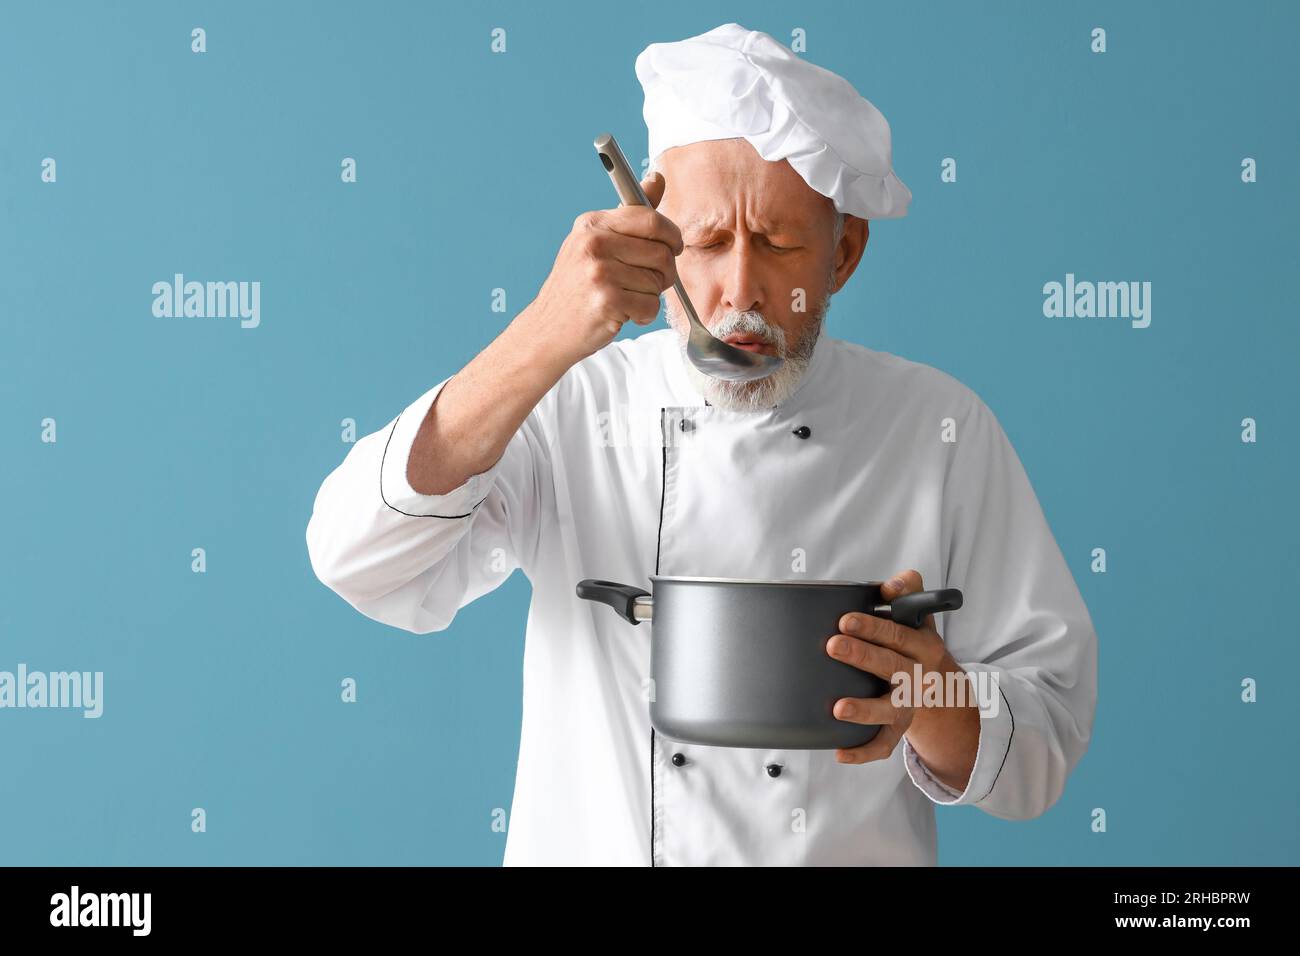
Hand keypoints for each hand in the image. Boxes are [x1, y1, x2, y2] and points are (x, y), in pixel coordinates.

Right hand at [517, 171, 682, 369]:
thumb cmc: (576, 286)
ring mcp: (599, 273)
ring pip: (658, 281)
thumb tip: (656, 179)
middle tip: (646, 281)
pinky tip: (622, 313)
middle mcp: (594, 244)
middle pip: (661, 252)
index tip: (672, 246)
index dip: (671, 235)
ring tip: (626, 298)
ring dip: (650, 296)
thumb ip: (630, 215)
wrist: (547, 329)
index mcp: (592, 224)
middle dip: (664, 272)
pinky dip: (643, 315)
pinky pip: (650, 306)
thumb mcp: (596, 242)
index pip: (650, 218)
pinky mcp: (607, 301)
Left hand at [825, 569, 980, 790]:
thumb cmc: (913, 641)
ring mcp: (908, 706)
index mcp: (923, 647)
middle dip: (863, 656)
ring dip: (865, 710)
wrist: (938, 684)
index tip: (845, 619)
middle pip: (893, 668)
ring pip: (890, 711)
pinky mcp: (896, 729)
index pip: (899, 635)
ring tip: (838, 708)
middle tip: (833, 645)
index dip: (874, 627)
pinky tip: (840, 753)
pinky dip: (863, 752)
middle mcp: (918, 678)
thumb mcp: (918, 614)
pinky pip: (883, 745)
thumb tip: (894, 584)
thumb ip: (909, 591)